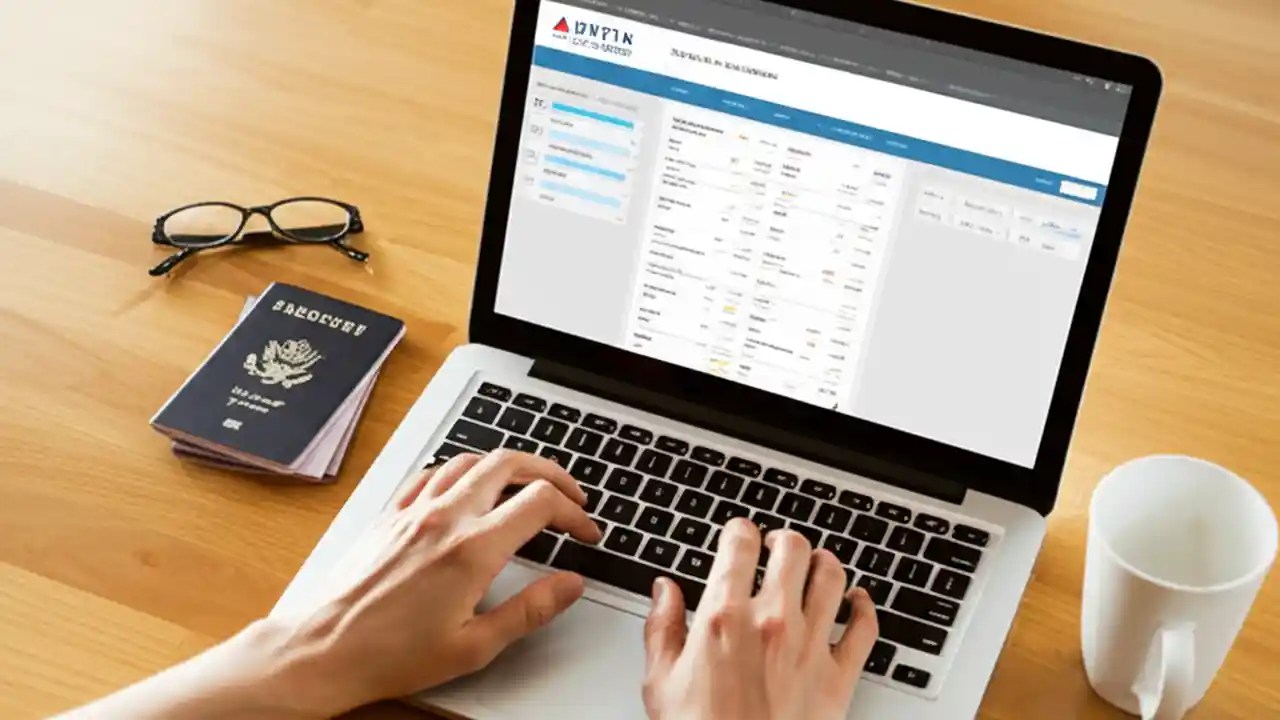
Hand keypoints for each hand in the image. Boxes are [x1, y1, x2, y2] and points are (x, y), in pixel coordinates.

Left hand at [268, 450, 601, 714]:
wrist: (323, 649)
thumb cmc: (391, 655)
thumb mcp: (475, 646)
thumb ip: (530, 610)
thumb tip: (569, 585)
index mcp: (472, 550)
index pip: (540, 503)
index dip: (574, 513)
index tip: (584, 531)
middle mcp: (444, 518)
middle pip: (510, 463)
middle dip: (550, 473)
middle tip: (569, 495)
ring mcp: (414, 510)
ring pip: (471, 459)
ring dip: (508, 466)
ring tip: (526, 485)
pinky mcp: (390, 513)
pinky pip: (433, 471)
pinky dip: (463, 471)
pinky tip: (468, 486)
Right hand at [642, 519, 879, 719]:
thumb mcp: (661, 681)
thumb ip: (662, 627)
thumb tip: (664, 591)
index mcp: (723, 618)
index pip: (739, 543)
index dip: (738, 531)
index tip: (738, 535)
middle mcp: (771, 623)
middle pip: (791, 549)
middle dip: (782, 539)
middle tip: (776, 546)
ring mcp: (809, 648)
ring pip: (831, 577)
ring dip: (822, 562)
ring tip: (814, 564)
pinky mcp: (838, 677)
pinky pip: (865, 628)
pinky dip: (864, 606)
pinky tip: (856, 601)